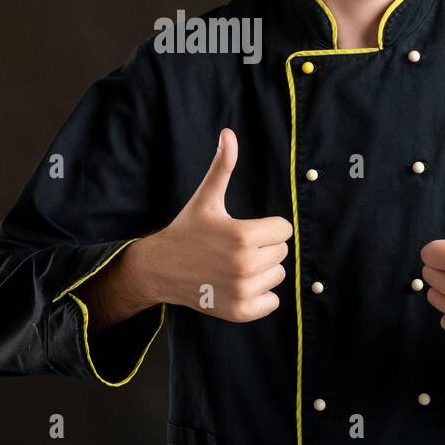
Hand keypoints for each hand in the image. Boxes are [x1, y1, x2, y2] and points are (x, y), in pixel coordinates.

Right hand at [138, 128, 292, 322]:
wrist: (160, 269)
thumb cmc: (187, 230)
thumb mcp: (206, 198)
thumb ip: (223, 166)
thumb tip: (229, 133)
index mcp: (242, 236)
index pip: (284, 229)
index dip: (266, 226)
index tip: (243, 229)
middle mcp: (245, 266)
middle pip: (281, 252)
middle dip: (263, 247)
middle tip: (235, 247)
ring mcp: (243, 291)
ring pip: (277, 275)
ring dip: (262, 271)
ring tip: (234, 265)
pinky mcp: (240, 311)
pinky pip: (272, 301)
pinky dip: (260, 295)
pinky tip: (237, 285)